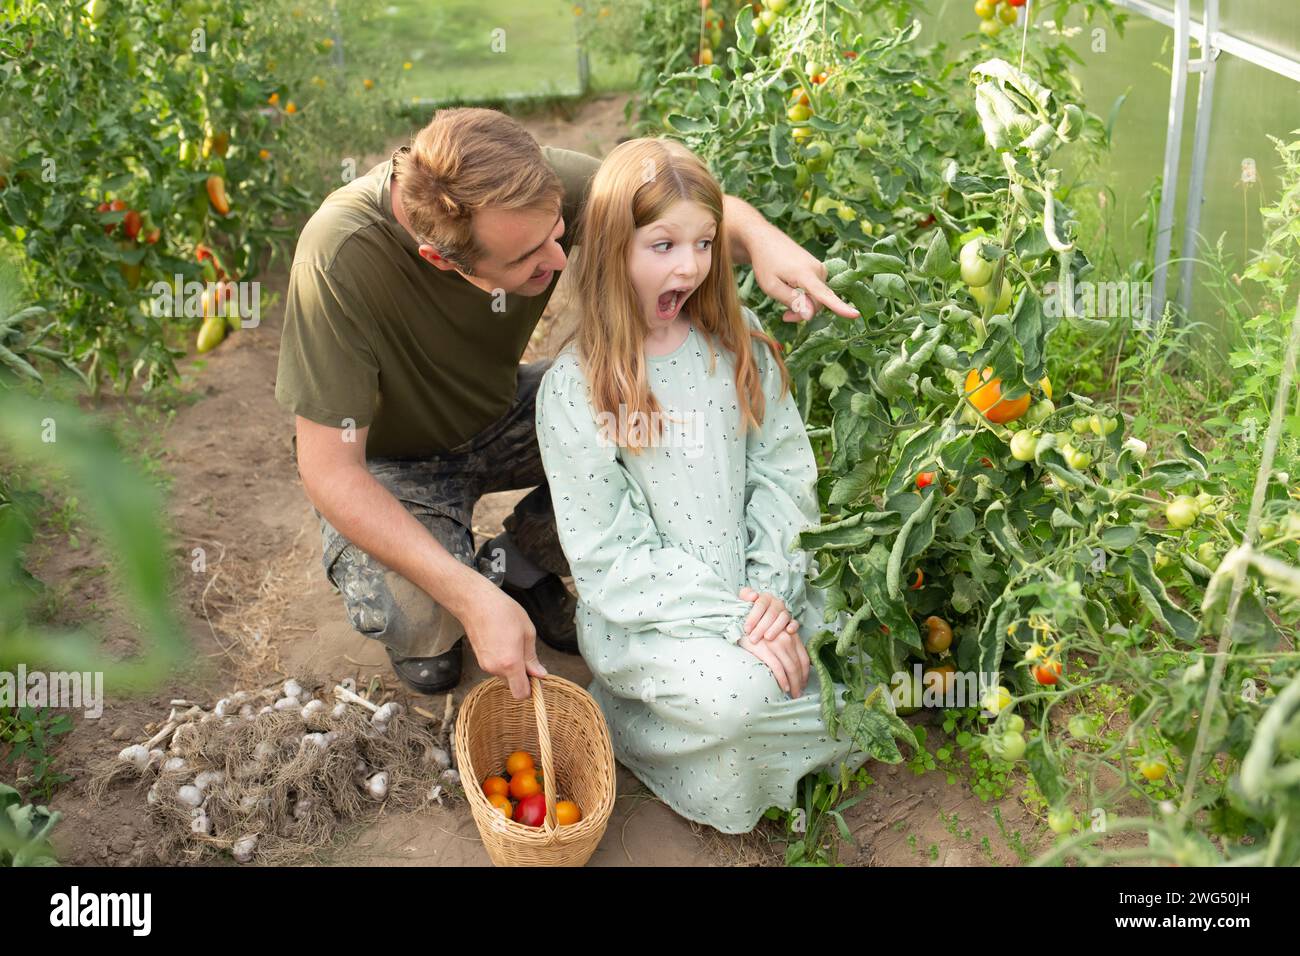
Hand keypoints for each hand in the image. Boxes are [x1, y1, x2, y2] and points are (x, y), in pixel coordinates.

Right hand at [460, 581, 547, 698]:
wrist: (476, 603)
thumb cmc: (503, 612)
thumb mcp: (527, 632)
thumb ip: (532, 657)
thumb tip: (539, 674)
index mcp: (510, 663)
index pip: (521, 694)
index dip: (531, 689)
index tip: (536, 676)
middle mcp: (495, 669)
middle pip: (513, 684)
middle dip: (521, 675)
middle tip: (525, 652)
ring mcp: (485, 665)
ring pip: (504, 675)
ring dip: (511, 666)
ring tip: (513, 642)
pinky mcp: (479, 660)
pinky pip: (496, 667)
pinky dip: (502, 661)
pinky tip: (503, 642)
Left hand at [739, 586, 799, 640]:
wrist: (760, 620)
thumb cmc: (750, 612)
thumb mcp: (744, 602)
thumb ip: (745, 595)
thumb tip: (753, 596)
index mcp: (765, 597)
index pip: (760, 604)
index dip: (753, 617)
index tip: (746, 629)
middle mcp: (776, 603)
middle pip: (771, 613)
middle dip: (761, 627)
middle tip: (753, 639)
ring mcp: (785, 612)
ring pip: (783, 618)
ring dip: (775, 628)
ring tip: (767, 638)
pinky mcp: (791, 621)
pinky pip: (795, 622)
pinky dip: (793, 626)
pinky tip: (788, 631)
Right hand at [739, 627, 810, 698]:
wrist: (738, 628)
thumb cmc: (758, 636)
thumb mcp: (776, 637)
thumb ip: (787, 647)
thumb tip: (796, 669)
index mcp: (792, 635)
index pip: (804, 658)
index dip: (806, 674)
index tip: (804, 683)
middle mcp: (787, 637)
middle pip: (798, 665)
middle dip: (800, 682)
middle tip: (799, 692)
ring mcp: (776, 643)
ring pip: (791, 668)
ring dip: (794, 684)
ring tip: (793, 693)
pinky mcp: (765, 650)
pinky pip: (778, 668)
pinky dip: (783, 680)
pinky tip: (785, 688)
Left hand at [748, 232, 860, 323]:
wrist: (765, 239)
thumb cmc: (765, 263)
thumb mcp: (771, 286)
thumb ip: (791, 300)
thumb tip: (810, 315)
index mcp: (805, 274)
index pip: (824, 295)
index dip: (840, 307)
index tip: (855, 314)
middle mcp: (818, 270)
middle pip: (818, 303)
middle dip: (803, 312)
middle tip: (785, 316)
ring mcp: (820, 268)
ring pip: (817, 297)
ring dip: (804, 305)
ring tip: (785, 304)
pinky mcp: (819, 268)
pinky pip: (817, 290)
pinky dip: (806, 296)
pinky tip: (791, 292)